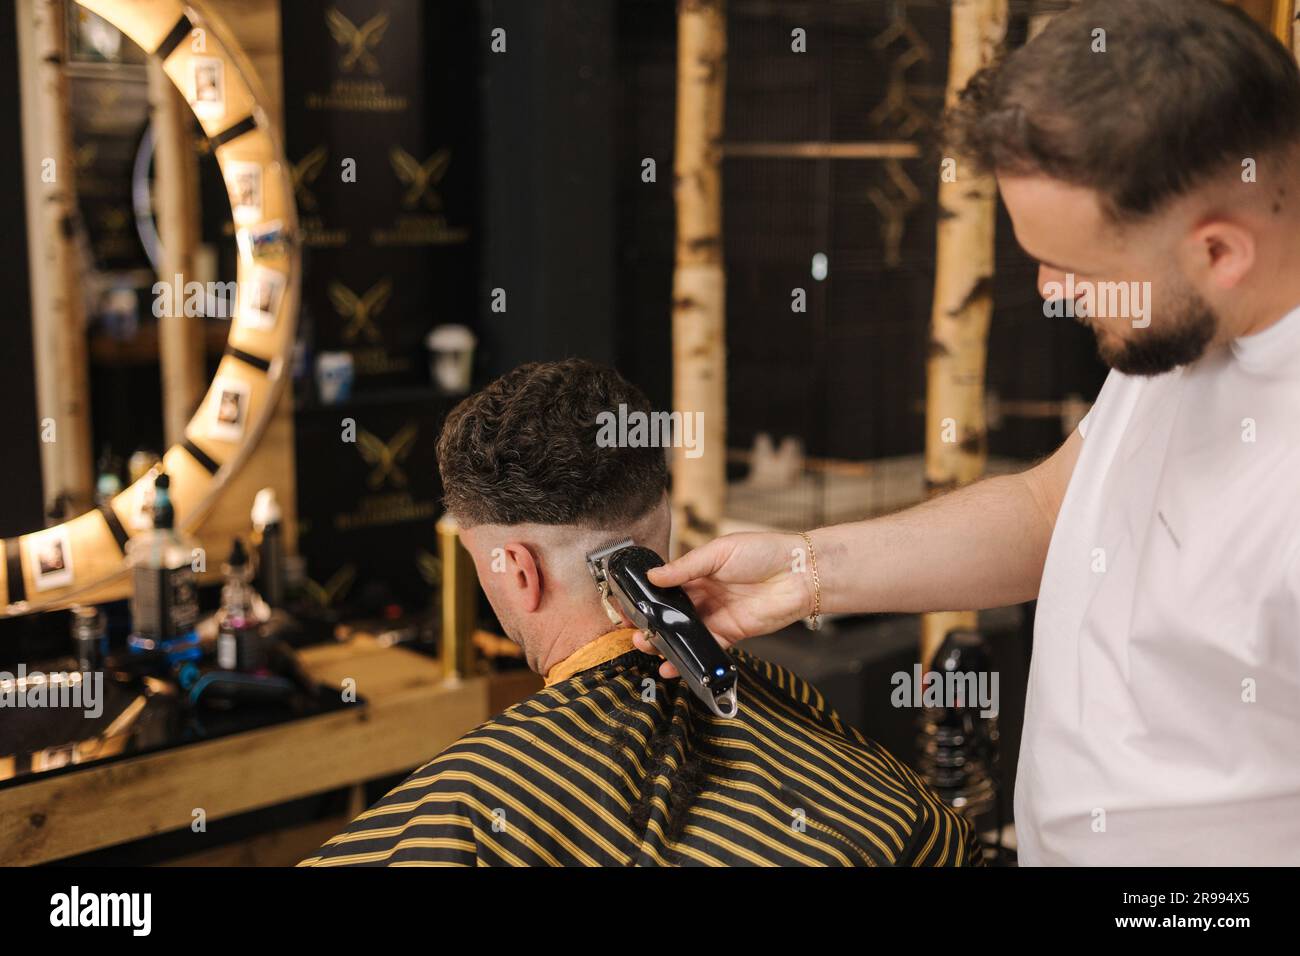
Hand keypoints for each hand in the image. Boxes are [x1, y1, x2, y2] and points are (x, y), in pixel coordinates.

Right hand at [631, 532, 815, 677]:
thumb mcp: (719, 551)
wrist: (800, 573)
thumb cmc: (764, 552)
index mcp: (699, 571)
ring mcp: (717, 615)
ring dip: (665, 642)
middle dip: (652, 622)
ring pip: (685, 633)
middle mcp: (705, 595)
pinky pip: (705, 649)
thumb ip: (686, 567)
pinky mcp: (730, 634)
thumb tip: (653, 576)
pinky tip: (672, 664)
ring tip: (646, 646)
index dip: (649, 596)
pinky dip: (688, 658)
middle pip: (672, 612)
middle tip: (634, 630)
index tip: (630, 604)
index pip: (667, 586)